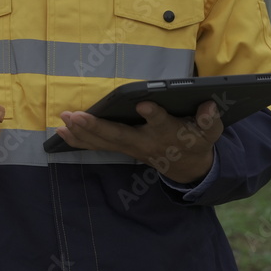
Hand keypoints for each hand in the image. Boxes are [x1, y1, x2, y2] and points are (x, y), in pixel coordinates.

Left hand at [54, 100, 223, 183]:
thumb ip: (209, 119)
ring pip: (103, 142)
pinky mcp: (120, 148)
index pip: (161, 123)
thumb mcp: (210, 131)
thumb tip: (208, 105)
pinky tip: (60, 131)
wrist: (188, 167)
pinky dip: (78, 140)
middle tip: (77, 116)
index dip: (154, 115)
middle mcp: (145, 142)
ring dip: (81, 132)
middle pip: (120, 135)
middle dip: (97, 126)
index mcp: (168, 133)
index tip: (144, 104)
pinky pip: (96, 146)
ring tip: (63, 120)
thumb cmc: (196, 140)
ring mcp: (130, 147)